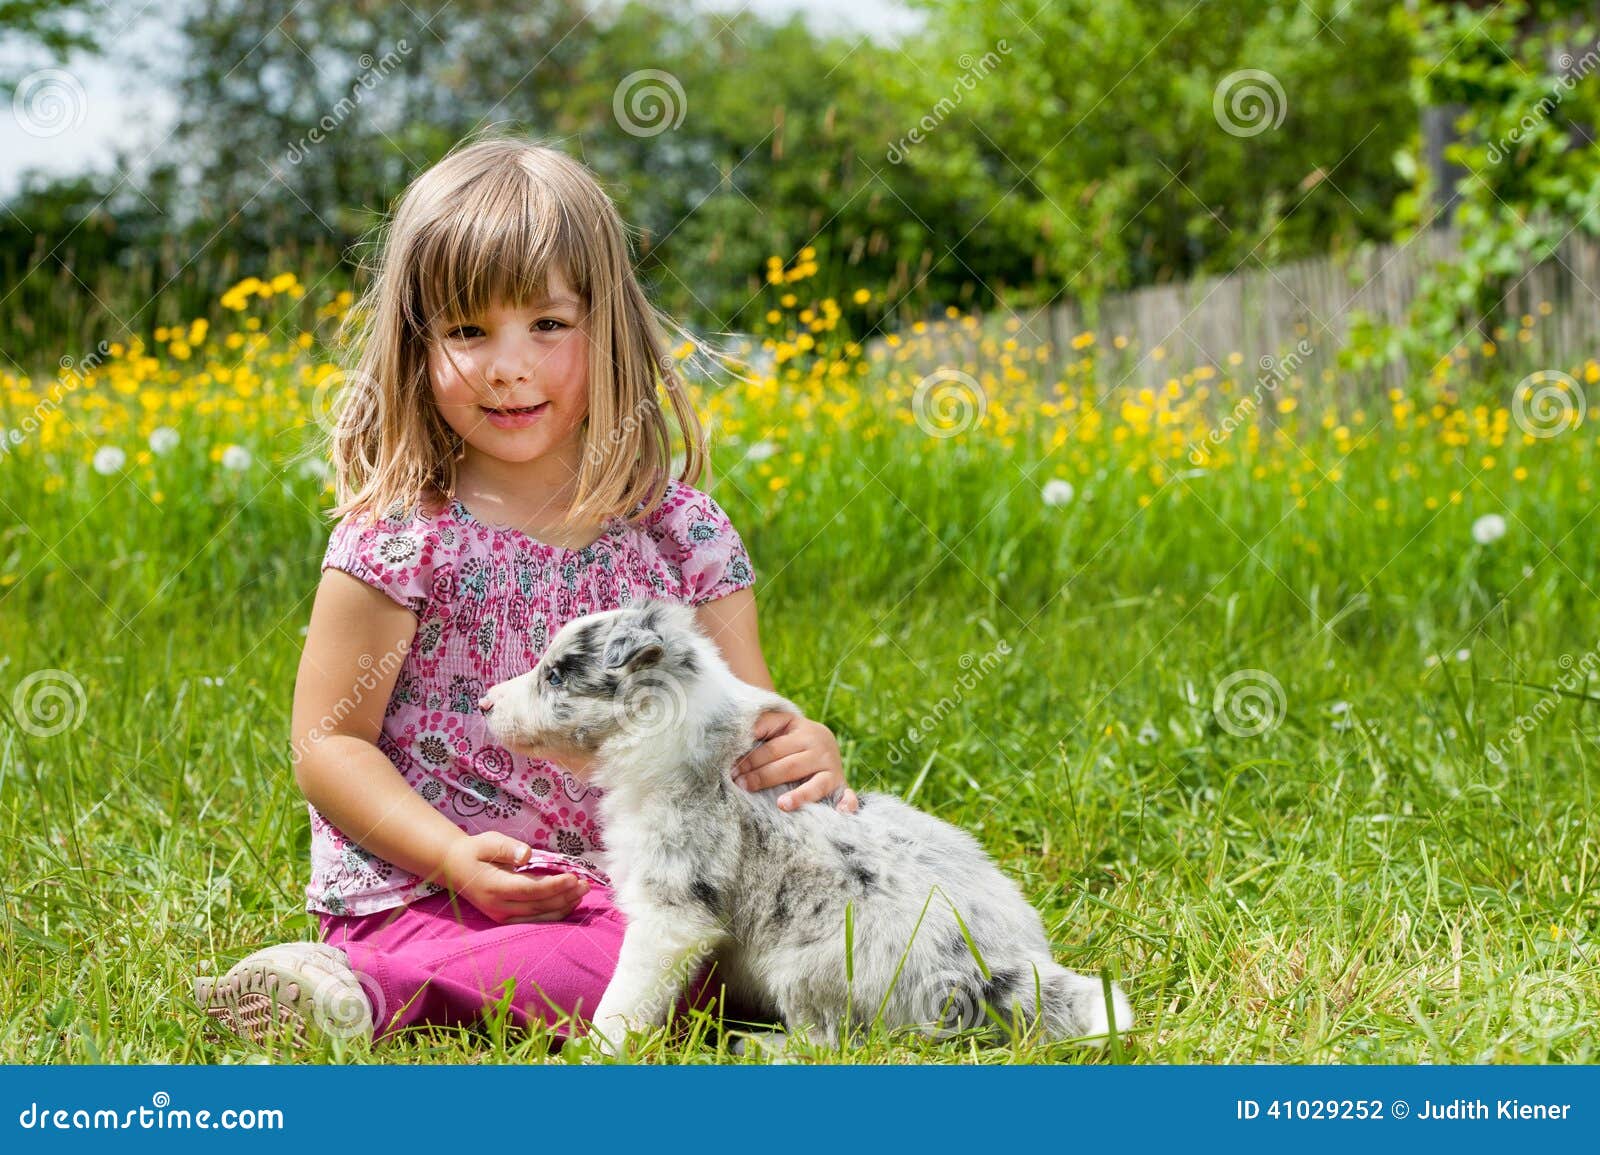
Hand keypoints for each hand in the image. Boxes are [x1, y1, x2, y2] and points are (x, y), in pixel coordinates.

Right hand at [439, 831, 589, 922]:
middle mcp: (499, 907)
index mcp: (495, 887)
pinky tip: (568, 904)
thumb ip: (508, 848)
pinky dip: (553, 914)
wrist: (454, 868)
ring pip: (538, 917)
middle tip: (586, 885)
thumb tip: (526, 855)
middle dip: (564, 896)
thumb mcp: (489, 842)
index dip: (554, 886)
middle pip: (538, 906)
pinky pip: (534, 921)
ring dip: (563, 906)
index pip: (531, 890)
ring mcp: (502, 916)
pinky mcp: (505, 919)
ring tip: (582, 893)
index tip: (573, 877)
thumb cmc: (475, 851)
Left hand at [732, 710, 858, 812]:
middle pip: (788, 766)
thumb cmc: (790, 737)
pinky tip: (841, 812)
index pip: (773, 748)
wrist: (823, 740)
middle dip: (762, 777)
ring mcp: (831, 766)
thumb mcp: (779, 725)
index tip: (732, 771)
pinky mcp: (840, 784)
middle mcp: (819, 746)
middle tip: (741, 787)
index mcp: (801, 729)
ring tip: (781, 805)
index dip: (751, 759)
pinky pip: (845, 795)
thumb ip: (761, 724)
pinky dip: (847, 803)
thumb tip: (738, 731)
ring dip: (798, 795)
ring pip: (814, 783)